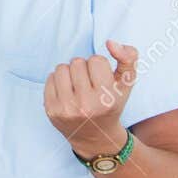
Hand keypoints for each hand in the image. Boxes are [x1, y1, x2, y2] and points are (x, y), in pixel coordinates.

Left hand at [44, 41, 136, 156]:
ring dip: (69, 72)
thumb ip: (128, 59)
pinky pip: (50, 78)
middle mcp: (86, 104)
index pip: (96, 60)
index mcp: (107, 98)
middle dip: (83, 68)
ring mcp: (66, 108)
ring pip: (61, 68)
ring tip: (78, 85)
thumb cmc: (111, 103)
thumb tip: (111, 43)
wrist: (94, 135)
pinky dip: (58, 81)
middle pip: (77, 62)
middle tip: (89, 83)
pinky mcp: (51, 109)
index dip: (99, 66)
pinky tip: (67, 92)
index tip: (102, 79)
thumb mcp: (126, 83)